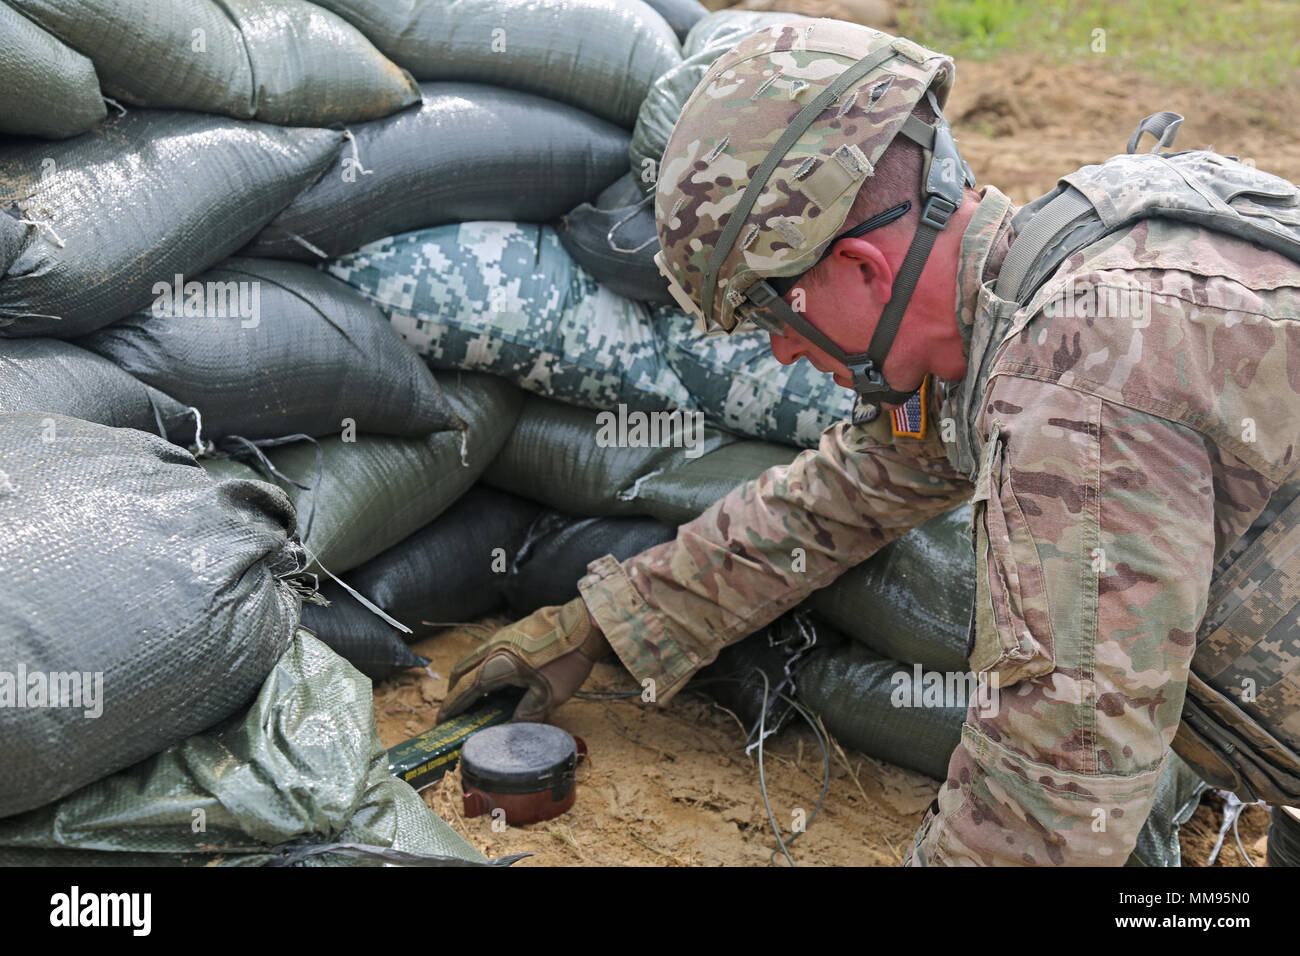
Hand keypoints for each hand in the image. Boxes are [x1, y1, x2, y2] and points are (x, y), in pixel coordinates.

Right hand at [438, 597, 608, 722]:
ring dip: (469, 678)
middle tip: (458, 712)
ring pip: (473, 660)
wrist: (583, 625)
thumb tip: (511, 731)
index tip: (441, 722)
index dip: (451, 708)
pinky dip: (482, 667)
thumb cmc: (566, 661)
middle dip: (455, 693)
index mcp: (495, 666)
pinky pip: (486, 652)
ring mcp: (501, 637)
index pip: (464, 690)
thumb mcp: (547, 696)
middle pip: (461, 672)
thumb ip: (526, 715)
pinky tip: (499, 680)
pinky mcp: (511, 632)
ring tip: (478, 698)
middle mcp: (491, 649)